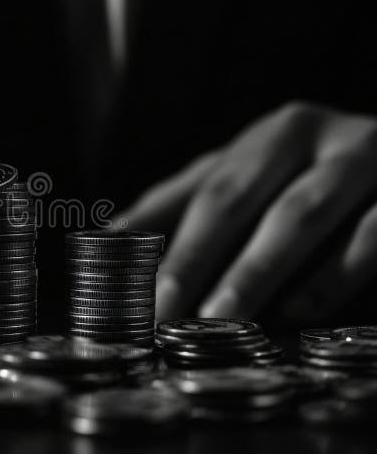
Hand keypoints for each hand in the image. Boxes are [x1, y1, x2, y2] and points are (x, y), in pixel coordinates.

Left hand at [119, 101, 376, 320]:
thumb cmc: (316, 177)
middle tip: (165, 315)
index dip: (166, 245)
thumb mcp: (251, 180)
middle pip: (238, 199)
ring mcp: (364, 156)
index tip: (132, 296)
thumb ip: (184, 203)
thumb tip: (105, 237)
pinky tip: (300, 309)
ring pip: (301, 214)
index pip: (204, 194)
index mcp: (267, 138)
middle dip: (195, 260)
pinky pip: (372, 233)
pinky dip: (335, 273)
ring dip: (256, 270)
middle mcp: (310, 136)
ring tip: (219, 318)